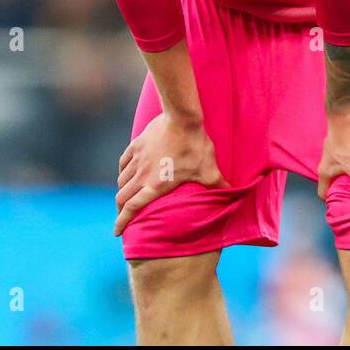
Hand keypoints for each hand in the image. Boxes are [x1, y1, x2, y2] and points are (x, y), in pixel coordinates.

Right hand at [114, 112, 229, 235]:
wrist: (181, 117)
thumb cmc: (195, 146)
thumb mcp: (209, 170)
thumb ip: (218, 185)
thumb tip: (232, 194)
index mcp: (155, 186)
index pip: (132, 208)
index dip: (122, 222)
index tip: (116, 232)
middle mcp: (142, 175)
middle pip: (122, 197)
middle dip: (119, 211)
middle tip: (122, 217)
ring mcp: (137, 159)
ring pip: (122, 180)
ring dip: (122, 191)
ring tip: (125, 197)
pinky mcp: (137, 145)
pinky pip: (123, 162)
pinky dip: (122, 171)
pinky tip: (125, 173)